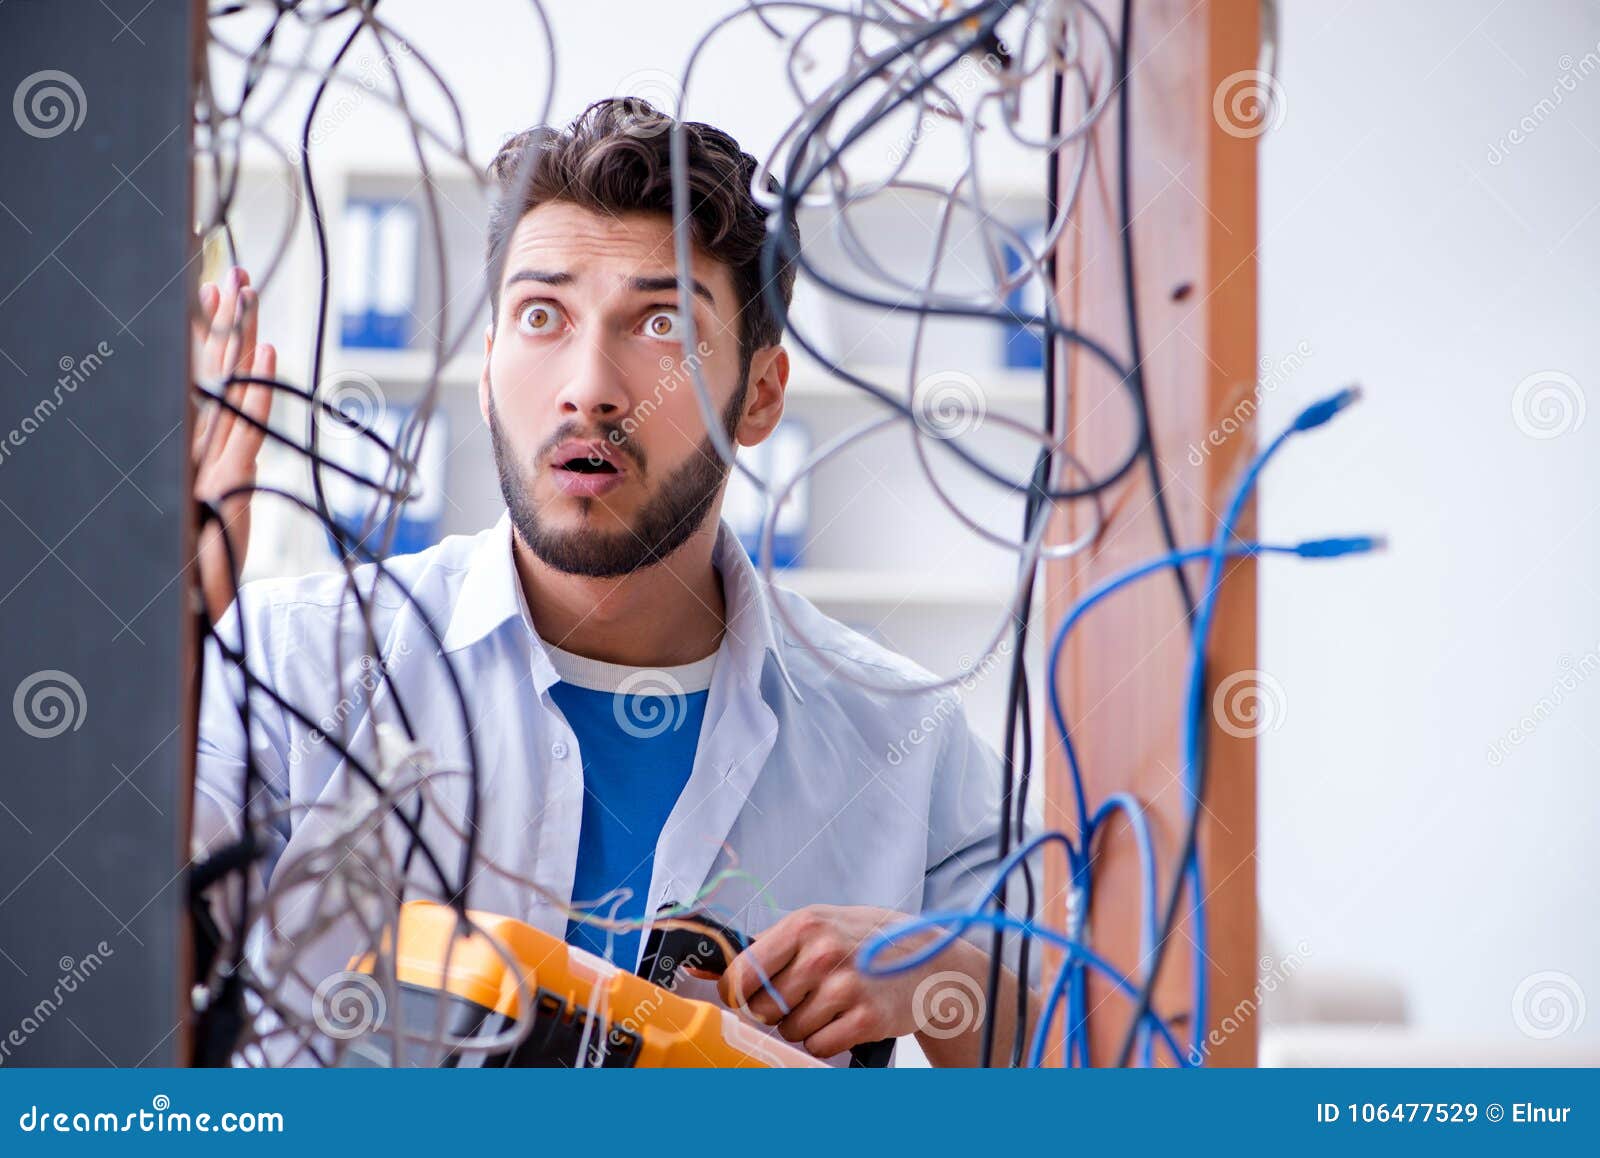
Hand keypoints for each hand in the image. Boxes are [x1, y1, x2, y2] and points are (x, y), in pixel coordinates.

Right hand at [193, 266, 273, 622]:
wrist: (190, 616)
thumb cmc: (202, 571)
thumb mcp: (215, 514)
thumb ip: (226, 474)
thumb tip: (244, 444)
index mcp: (191, 451)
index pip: (201, 381)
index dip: (212, 337)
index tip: (220, 295)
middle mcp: (195, 450)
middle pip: (209, 372)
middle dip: (222, 322)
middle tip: (233, 274)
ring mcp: (207, 463)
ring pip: (224, 388)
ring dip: (238, 338)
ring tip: (245, 292)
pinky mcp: (226, 483)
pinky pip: (246, 427)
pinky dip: (258, 390)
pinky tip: (268, 353)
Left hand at [716, 903, 991, 1060]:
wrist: (929, 960)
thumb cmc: (864, 941)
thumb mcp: (818, 925)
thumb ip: (766, 947)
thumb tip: (702, 970)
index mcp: (804, 925)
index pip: (742, 974)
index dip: (738, 993)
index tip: (747, 996)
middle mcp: (822, 953)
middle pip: (764, 1008)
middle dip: (776, 1010)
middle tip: (803, 996)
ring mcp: (845, 987)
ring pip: (791, 1030)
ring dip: (803, 1026)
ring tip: (830, 1004)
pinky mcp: (865, 1018)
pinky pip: (818, 1046)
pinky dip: (824, 1040)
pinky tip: (843, 1020)